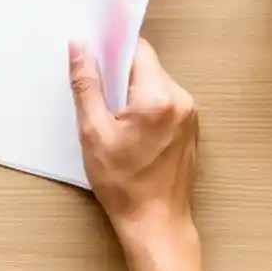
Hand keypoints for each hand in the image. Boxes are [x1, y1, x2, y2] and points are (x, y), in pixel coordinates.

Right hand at [68, 37, 199, 247]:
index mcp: (158, 98)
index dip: (113, 48)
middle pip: (147, 66)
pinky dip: (146, 107)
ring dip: (133, 93)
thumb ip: (86, 84)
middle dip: (121, 76)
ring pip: (155, 84)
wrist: (156, 223)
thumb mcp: (93, 132)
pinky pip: (165, 102)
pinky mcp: (191, 127)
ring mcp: (191, 114)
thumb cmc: (124, 185)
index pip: (138, 50)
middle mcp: (182, 100)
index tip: (95, 56)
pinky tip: (131, 133)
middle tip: (100, 101)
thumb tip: (79, 47)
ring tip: (115, 123)